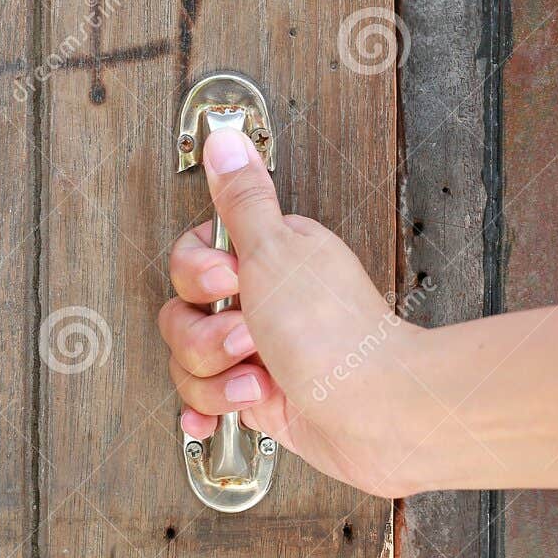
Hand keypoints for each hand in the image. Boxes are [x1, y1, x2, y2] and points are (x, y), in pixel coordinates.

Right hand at [159, 127, 441, 497]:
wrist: (374, 414)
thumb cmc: (336, 336)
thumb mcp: (276, 250)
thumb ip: (242, 197)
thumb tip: (228, 141)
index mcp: (269, 258)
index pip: (191, 258)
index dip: (196, 276)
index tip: (226, 282)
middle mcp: (262, 303)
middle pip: (183, 315)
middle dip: (204, 337)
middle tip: (248, 336)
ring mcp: (260, 353)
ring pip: (190, 362)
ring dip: (215, 379)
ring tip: (260, 379)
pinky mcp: (261, 397)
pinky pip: (209, 402)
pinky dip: (210, 410)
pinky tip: (216, 416)